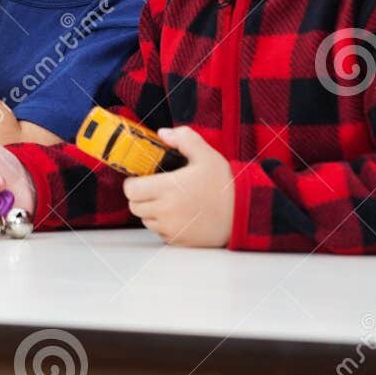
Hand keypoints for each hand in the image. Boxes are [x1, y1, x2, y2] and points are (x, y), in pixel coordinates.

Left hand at [122, 127, 234, 246]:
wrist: (244, 212)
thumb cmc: (224, 184)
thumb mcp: (206, 154)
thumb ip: (183, 139)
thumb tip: (163, 133)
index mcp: (168, 188)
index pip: (131, 190)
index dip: (133, 183)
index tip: (141, 178)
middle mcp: (166, 211)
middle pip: (135, 207)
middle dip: (139, 197)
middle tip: (152, 189)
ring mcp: (172, 228)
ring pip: (146, 221)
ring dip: (150, 211)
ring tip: (166, 201)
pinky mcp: (180, 241)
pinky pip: (160, 233)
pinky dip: (163, 225)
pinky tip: (177, 214)